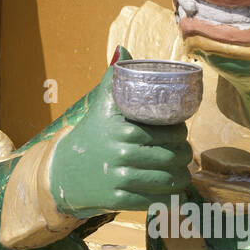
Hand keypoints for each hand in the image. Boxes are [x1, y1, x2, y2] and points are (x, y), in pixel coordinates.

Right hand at [48, 48, 192, 218]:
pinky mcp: (117, 199)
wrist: (62, 172)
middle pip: (171, 156)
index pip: (168, 131)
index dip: (182, 133)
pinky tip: (172, 193)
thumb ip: (113, 79)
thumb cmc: (89, 135)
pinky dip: (167, 199)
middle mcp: (121, 152)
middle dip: (185, 157)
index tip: (182, 133)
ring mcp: (119, 178)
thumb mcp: (100, 106)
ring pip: (166, 180)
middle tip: (186, 155)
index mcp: (123, 128)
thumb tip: (123, 49)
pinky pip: (152, 200)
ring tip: (183, 173)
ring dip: (181, 178)